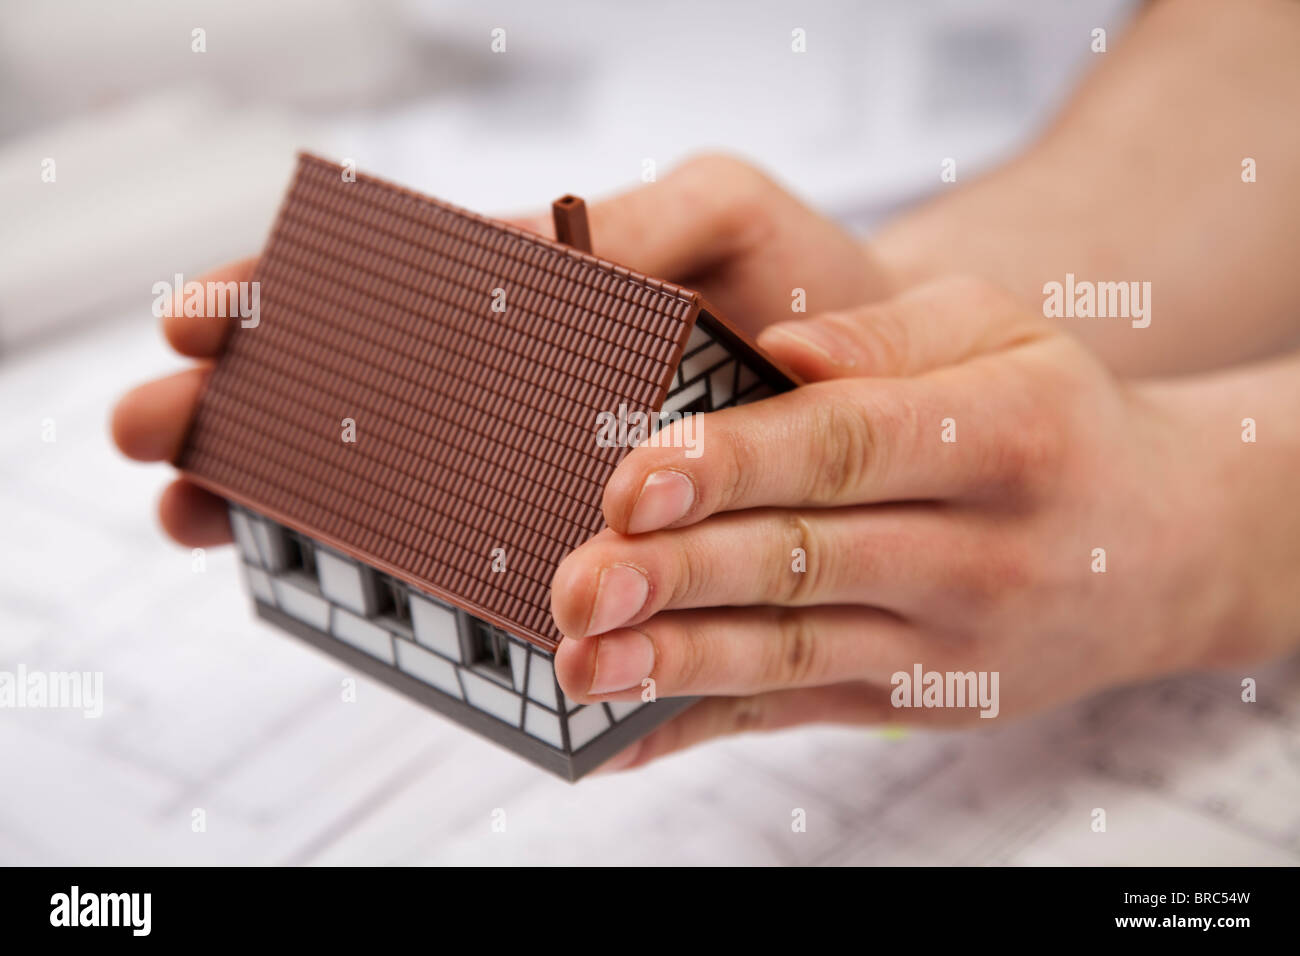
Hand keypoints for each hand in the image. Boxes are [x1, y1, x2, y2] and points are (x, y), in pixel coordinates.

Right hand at [113, 154, 892, 544]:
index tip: (207, 324)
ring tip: (201, 514)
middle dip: (252, 412)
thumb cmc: (808, 285)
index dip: (292, 309)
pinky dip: (421, 586)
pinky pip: (489, 571)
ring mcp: (548, 476)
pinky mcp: (596, 549)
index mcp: (533, 304)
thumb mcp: (720, 216)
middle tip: (155, 432)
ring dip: (291, 501)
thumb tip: (524, 256)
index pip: (386, 301)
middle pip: (361, 405)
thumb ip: (627, 225)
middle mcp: (524, 397)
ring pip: (399, 495)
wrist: (892, 398)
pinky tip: (354, 594)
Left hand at [550, 275, 1278, 771]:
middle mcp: (982, 551)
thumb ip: (887, 335)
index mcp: (1003, 436)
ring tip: (583, 663)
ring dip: (678, 660)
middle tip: (578, 585)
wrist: (1155, 549)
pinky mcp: (915, 695)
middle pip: (806, 560)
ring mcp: (949, 641)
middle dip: (682, 576)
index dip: (737, 466)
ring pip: (792, 650)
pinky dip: (704, 723)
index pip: (849, 448)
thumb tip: (781, 350)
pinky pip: (796, 710)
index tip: (634, 481)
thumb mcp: (1001, 332)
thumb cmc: (1053, 419)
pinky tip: (624, 735)